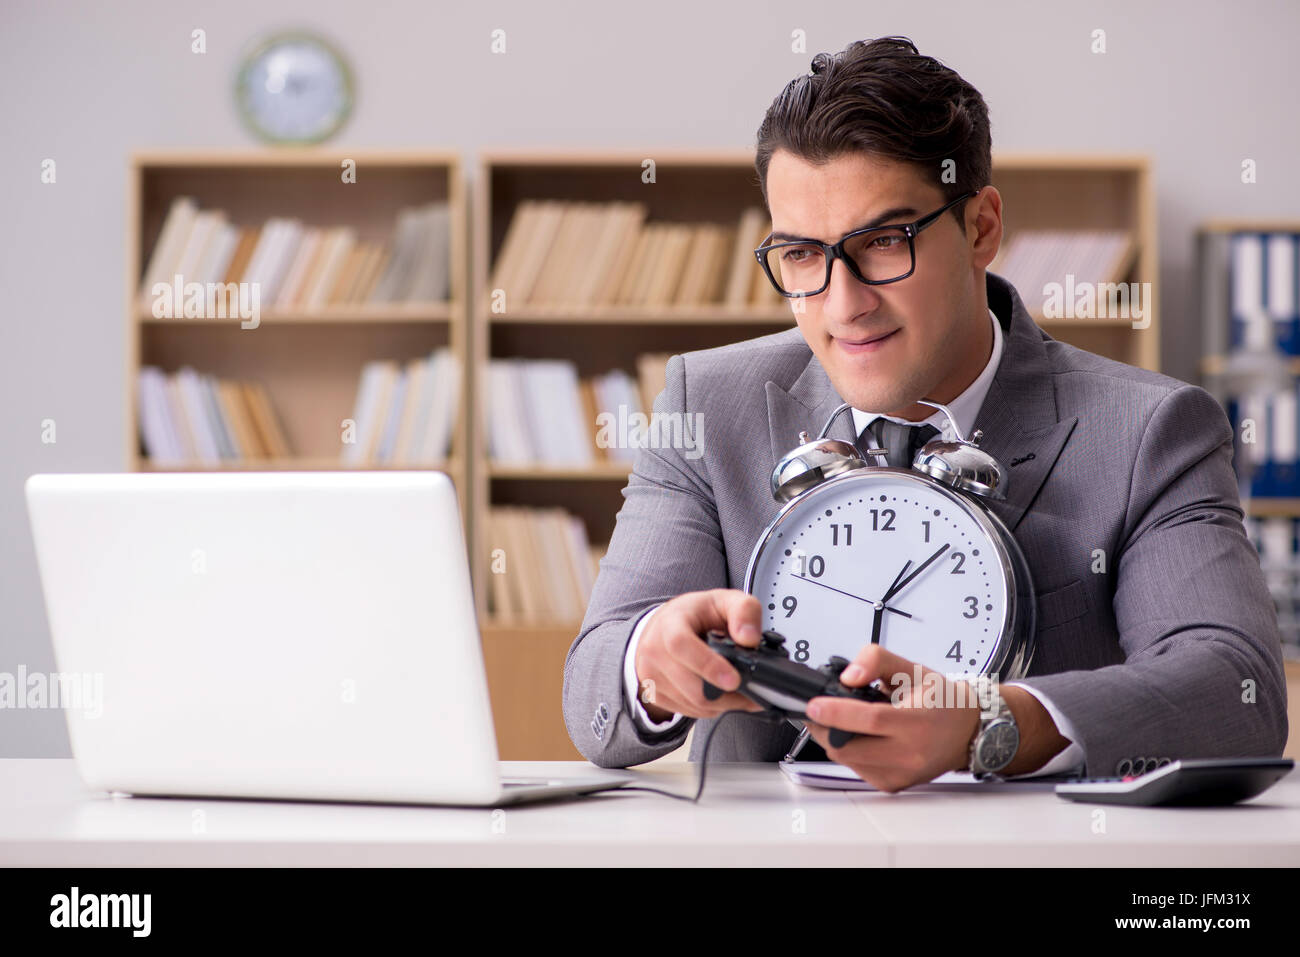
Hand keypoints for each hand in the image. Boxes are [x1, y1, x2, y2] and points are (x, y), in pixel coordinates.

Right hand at [633, 588, 766, 721]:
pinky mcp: (653, 694)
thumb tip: (750, 638)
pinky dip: (710, 708)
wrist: (664, 626)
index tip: (734, 679)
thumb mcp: (724, 600)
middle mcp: (654, 649)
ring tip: (736, 689)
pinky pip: (688, 711)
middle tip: (751, 689)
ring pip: (693, 704)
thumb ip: (744, 611)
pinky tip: (718, 692)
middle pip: (691, 686)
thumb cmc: (694, 615)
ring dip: (722, 703)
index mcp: (670, 622)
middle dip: (727, 693)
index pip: (681, 645)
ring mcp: (650, 674)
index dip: (708, 665)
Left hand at [801, 644, 980, 792]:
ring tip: (841, 720)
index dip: (838, 713)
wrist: (967, 731)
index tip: (814, 705)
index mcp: (916, 722)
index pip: (871, 720)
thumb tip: (849, 676)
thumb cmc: (941, 700)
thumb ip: (876, 661)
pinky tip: (860, 737)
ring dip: (833, 740)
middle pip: (850, 747)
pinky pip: (856, 770)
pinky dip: (849, 753)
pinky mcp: (893, 784)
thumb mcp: (912, 668)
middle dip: (824, 727)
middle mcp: (909, 753)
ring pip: (847, 761)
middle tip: (820, 710)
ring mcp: (900, 773)